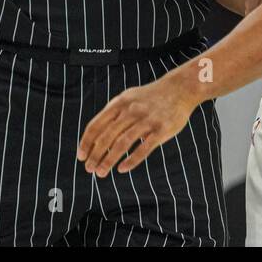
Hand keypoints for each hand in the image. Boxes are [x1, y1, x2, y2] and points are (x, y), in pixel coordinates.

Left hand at [78, 77, 196, 177]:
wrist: (180, 89)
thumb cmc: (150, 97)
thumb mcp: (128, 98)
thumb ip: (113, 113)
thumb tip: (95, 135)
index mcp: (120, 103)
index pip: (97, 125)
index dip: (87, 142)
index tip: (81, 156)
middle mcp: (131, 111)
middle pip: (107, 136)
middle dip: (96, 155)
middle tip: (89, 169)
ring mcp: (147, 120)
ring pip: (122, 144)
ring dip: (109, 160)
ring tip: (101, 172)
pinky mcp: (161, 130)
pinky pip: (143, 148)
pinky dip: (131, 161)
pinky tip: (122, 169)